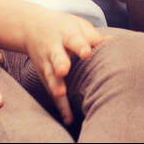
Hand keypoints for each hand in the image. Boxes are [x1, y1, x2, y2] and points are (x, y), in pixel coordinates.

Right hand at [19, 8, 105, 124]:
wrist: (31, 27)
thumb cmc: (63, 28)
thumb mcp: (77, 25)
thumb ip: (92, 36)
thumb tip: (112, 44)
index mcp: (66, 34)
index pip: (74, 39)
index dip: (80, 46)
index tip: (87, 53)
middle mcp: (53, 49)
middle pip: (57, 56)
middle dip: (60, 64)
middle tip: (63, 71)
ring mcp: (46, 63)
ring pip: (50, 75)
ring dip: (55, 85)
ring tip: (60, 94)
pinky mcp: (44, 76)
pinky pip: (51, 90)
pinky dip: (59, 105)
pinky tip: (68, 118)